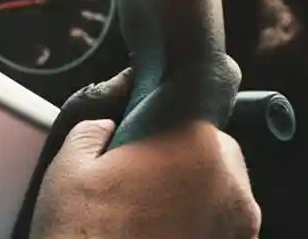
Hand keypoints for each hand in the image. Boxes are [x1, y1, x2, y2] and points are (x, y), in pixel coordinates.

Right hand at [31, 71, 260, 238]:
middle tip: (133, 168)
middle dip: (177, 147)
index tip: (156, 89)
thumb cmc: (83, 238)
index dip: (176, 84)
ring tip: (141, 209)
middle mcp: (228, 181)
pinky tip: (155, 231)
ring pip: (217, 183)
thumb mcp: (69, 166)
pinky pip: (220, 220)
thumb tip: (113, 122)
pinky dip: (195, 220)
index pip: (200, 86)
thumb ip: (96, 126)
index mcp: (189, 143)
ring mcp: (238, 225)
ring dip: (189, 186)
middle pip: (209, 140)